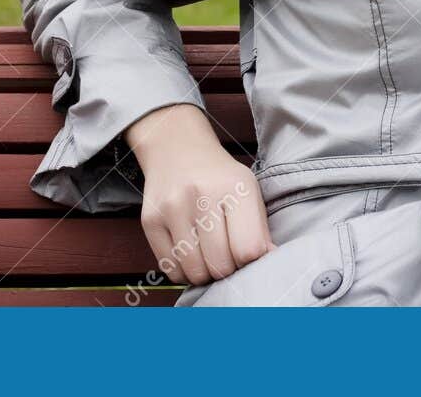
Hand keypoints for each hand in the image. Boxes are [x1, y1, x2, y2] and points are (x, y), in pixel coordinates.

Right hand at [124, 102, 276, 284]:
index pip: (248, 250)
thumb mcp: (248, 191)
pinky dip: (183, 271)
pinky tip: (189, 254)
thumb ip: (259, 229)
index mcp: (235, 187)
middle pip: (221, 265)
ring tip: (208, 256)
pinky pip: (170, 268)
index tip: (246, 254)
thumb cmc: (219, 176)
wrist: (177, 148)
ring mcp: (172, 208)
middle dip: (227, 270)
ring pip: (194, 271)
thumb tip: (270, 260)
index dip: (250, 261)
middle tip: (227, 257)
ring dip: (205, 273)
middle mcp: (202, 195)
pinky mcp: (150, 220)